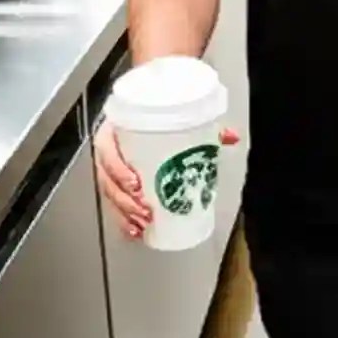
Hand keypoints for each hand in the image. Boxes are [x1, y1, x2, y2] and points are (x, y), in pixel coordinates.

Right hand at [94, 120, 238, 239]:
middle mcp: (111, 150)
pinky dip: (123, 219)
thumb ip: (203, 125)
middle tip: (144, 209)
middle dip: (124, 199)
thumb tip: (230, 136)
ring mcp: (112, 168)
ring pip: (111, 194)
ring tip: (143, 222)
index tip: (135, 183)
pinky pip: (115, 203)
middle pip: (107, 178)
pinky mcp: (118, 184)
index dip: (117, 169)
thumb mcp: (178, 117)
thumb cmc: (157, 115)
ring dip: (125, 212)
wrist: (151, 107)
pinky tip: (134, 230)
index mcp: (116, 130)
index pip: (107, 150)